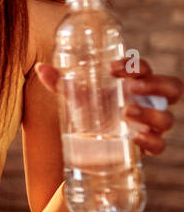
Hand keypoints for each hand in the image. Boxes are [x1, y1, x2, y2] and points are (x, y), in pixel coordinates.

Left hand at [34, 56, 179, 156]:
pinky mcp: (148, 146)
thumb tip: (41, 68)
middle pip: (172, 88)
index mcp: (135, 84)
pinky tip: (134, 138)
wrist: (90, 145)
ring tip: (125, 112)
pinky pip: (160, 145)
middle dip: (155, 85)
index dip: (136, 65)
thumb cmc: (91, 111)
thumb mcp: (76, 97)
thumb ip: (61, 83)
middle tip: (130, 87)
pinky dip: (150, 141)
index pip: (146, 69)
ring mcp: (151, 125)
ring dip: (149, 114)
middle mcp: (149, 103)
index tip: (113, 68)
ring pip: (167, 118)